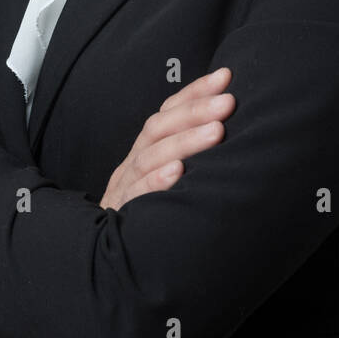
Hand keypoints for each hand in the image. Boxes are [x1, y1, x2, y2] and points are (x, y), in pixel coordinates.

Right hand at [99, 67, 234, 210]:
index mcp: (146, 150)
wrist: (110, 260)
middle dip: (195, 111)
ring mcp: (124, 187)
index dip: (195, 92)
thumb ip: (190, 155)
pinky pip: (136, 196)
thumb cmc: (152, 213)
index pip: (168, 112)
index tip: (226, 77)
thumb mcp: (168, 179)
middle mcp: (133, 162)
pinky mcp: (120, 215)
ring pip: (150, 157)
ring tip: (216, 131)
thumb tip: (229, 126)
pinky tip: (178, 172)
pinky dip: (156, 182)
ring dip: (185, 142)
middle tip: (228, 102)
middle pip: (159, 128)